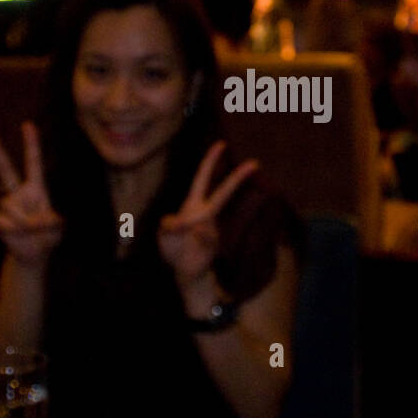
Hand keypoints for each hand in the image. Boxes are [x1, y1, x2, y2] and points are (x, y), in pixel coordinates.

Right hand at [0, 121, 63, 266]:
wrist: (33, 254)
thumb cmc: (48, 237)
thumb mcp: (56, 228)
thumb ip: (49, 222)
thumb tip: (30, 219)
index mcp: (36, 188)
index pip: (33, 162)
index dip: (31, 144)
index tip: (28, 125)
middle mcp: (18, 193)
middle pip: (4, 169)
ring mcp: (6, 205)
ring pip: (10, 205)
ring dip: (24, 220)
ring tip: (31, 230)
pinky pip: (5, 221)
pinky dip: (16, 230)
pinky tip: (19, 235)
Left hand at [158, 141, 258, 287]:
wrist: (184, 273)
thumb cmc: (173, 249)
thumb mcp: (163, 234)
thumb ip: (168, 225)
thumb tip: (182, 222)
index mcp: (192, 205)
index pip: (202, 179)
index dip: (210, 162)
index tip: (221, 144)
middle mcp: (205, 214)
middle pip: (223, 193)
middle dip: (237, 178)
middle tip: (255, 163)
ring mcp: (212, 229)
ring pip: (204, 224)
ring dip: (187, 231)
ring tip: (180, 238)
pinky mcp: (213, 245)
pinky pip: (204, 240)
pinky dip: (191, 244)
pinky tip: (190, 248)